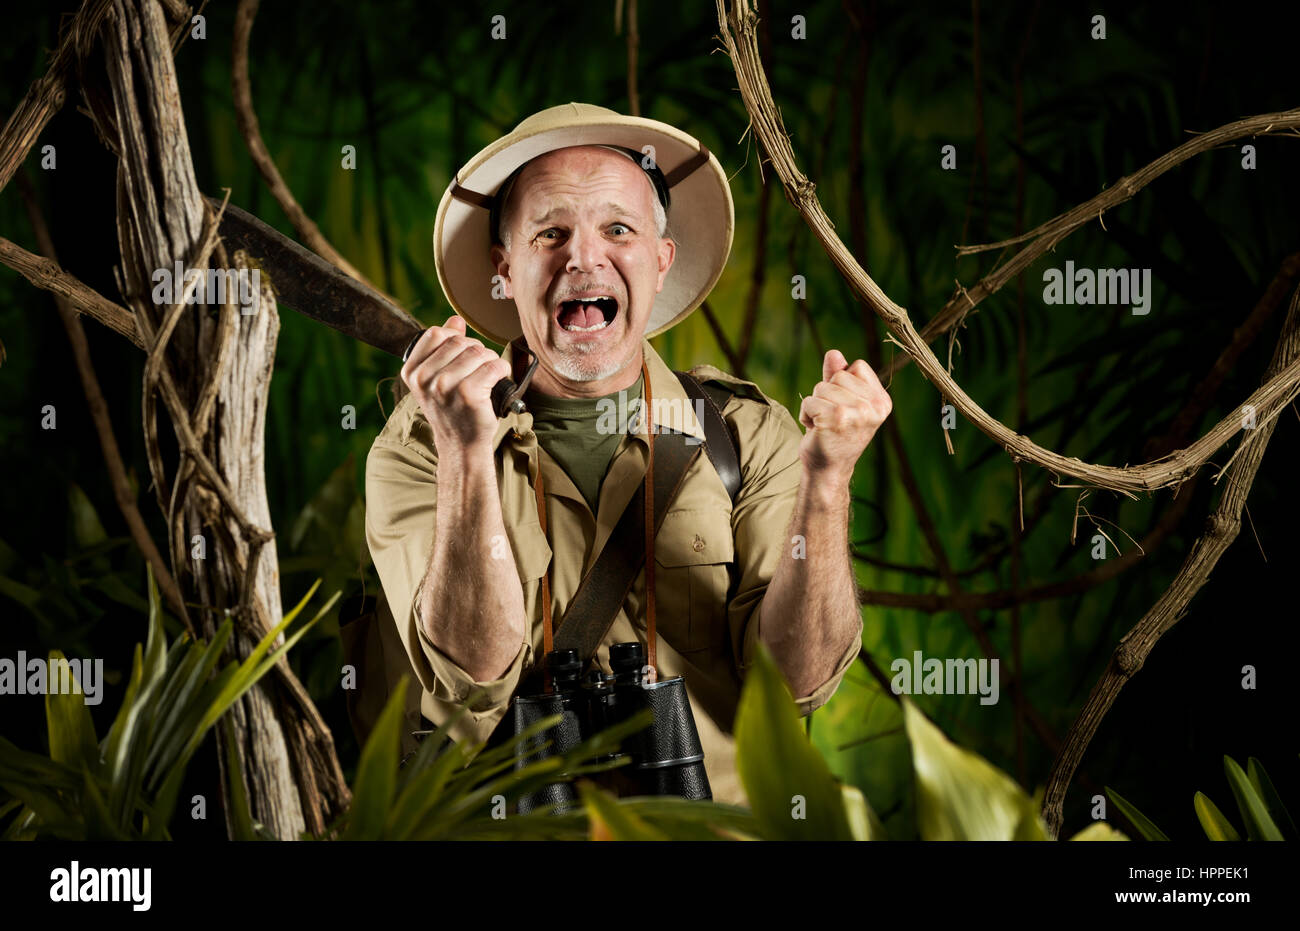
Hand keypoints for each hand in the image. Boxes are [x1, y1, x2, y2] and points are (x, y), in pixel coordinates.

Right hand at [400, 315, 511, 456]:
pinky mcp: (469, 393)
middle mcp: (425, 378)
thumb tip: (456, 321)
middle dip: (476, 350)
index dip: (455, 338)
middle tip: (480, 368)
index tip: (462, 354)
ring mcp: (445, 386)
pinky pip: (493, 366)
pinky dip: (502, 369)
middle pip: (459, 341)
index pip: (436, 334)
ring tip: (489, 375)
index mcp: (412, 371)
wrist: (461, 444)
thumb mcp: (437, 379)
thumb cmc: (452, 409)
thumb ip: (443, 348)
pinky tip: (498, 379)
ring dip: (490, 359)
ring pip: (478, 351)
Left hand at [797, 349, 891, 482]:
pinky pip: (809, 401)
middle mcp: (873, 407)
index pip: (857, 366)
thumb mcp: (841, 401)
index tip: (845, 406)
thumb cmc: (835, 434)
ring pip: (821, 387)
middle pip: (837, 375)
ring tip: (824, 425)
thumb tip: (833, 352)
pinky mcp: (835, 419)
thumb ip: (839, 376)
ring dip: (815, 405)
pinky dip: (805, 414)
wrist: (829, 469)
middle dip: (826, 394)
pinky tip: (816, 430)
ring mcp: (856, 413)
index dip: (843, 383)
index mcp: (881, 401)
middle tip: (832, 419)